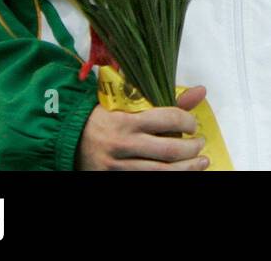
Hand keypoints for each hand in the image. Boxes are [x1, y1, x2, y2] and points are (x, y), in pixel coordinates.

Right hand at [74, 84, 210, 170]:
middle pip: (169, 150)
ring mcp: (118, 165)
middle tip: (200, 144)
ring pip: (161, 171)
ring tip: (201, 162)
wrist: (69, 137)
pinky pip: (146, 180)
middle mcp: (123, 143)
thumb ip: (166, 100)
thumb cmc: (105, 116)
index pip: (168, 118)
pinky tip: (181, 172)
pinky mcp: (114, 178)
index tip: (194, 125)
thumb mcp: (130, 102)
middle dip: (192, 149)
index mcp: (127, 119)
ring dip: (187, 168)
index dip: (188, 121)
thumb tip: (201, 91)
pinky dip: (169, 177)